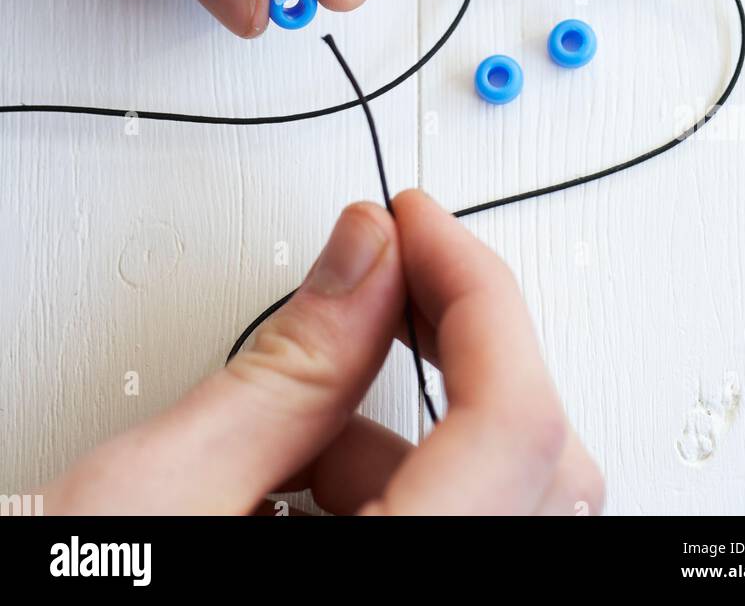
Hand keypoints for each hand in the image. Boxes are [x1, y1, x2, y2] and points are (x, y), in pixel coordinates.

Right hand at [42, 190, 602, 515]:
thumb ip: (287, 368)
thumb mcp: (163, 489)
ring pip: (494, 495)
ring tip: (288, 432)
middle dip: (454, 347)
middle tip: (390, 273)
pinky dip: (390, 487)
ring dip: (404, 433)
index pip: (514, 424)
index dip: (477, 293)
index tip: (418, 224)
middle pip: (533, 461)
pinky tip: (294, 493)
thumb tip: (368, 255)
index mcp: (394, 592)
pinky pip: (452, 530)